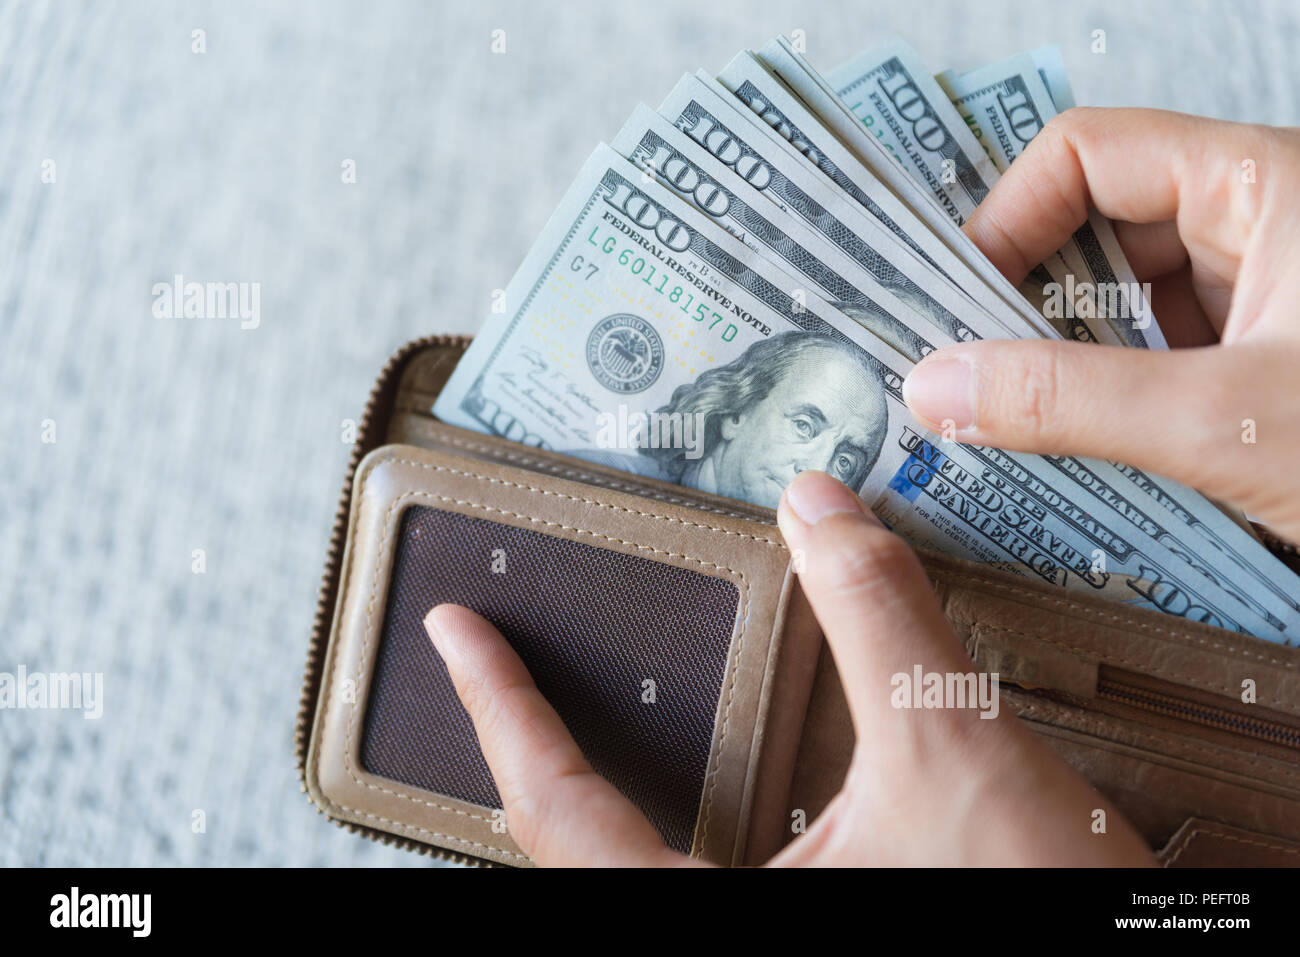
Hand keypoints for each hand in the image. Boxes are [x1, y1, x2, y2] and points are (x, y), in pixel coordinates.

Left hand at [423, 470, 1154, 865]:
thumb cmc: (1031, 913)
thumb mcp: (950, 751)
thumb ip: (879, 621)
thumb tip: (826, 511)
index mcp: (705, 916)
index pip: (556, 809)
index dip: (498, 711)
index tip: (456, 635)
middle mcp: (713, 930)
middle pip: (571, 845)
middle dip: (528, 755)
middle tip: (499, 675)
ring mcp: (760, 928)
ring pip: (633, 863)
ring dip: (593, 791)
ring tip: (569, 719)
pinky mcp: (812, 913)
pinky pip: (700, 867)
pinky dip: (675, 812)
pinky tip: (715, 773)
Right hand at [903, 107, 1299, 543]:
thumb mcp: (1224, 422)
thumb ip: (1066, 402)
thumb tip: (936, 387)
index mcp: (1260, 185)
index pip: (1087, 155)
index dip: (1007, 220)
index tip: (959, 311)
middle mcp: (1258, 223)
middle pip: (1093, 227)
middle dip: (1022, 304)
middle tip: (965, 379)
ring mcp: (1264, 292)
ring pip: (1121, 299)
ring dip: (1060, 360)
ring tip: (1011, 426)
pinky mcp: (1263, 357)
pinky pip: (1154, 354)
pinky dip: (1105, 397)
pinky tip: (1077, 450)